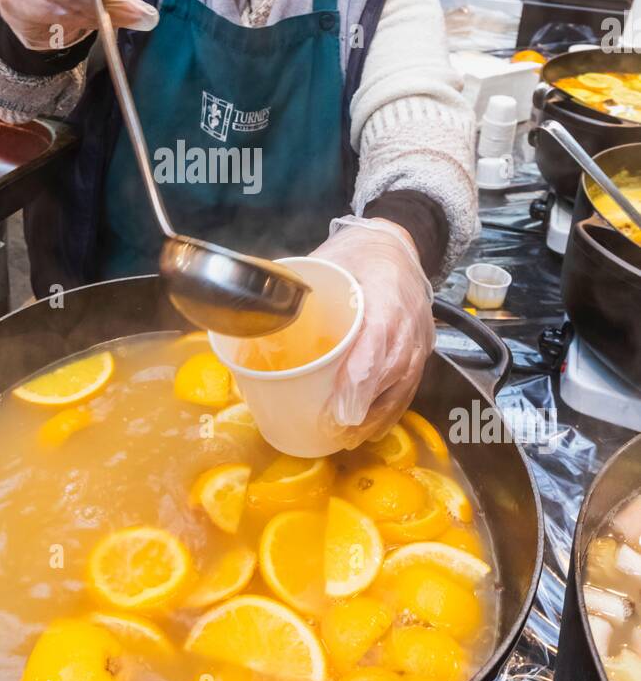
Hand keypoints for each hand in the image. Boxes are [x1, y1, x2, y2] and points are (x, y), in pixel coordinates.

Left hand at [310, 216, 434, 448]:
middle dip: (364, 406)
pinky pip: (410, 385)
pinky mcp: (423, 347)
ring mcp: (419, 335)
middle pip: (393, 369)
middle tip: (334, 430)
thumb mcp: (326, 259)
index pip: (379, 339)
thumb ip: (298, 289)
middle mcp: (408, 316)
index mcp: (384, 289)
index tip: (342, 410)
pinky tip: (369, 428)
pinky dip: (389, 410)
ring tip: (346, 437)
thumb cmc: (356, 252)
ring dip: (375, 415)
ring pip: (403, 383)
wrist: (396, 242)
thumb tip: (257, 313)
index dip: (361, 378)